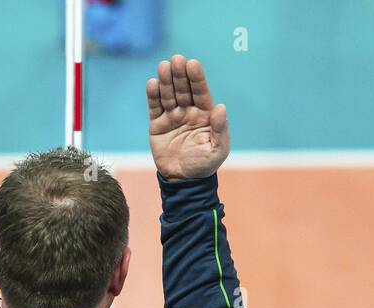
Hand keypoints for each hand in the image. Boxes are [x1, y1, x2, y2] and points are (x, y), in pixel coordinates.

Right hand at [146, 56, 229, 179]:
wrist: (183, 181)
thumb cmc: (204, 165)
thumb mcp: (217, 149)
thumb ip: (220, 129)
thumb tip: (221, 107)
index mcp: (204, 114)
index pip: (200, 92)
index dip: (196, 78)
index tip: (192, 64)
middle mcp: (188, 111)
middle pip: (183, 89)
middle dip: (179, 75)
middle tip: (175, 60)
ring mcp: (172, 116)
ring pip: (168, 95)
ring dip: (165, 80)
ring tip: (163, 67)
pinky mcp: (157, 124)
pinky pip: (154, 107)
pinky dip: (153, 96)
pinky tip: (152, 84)